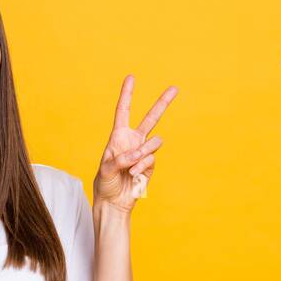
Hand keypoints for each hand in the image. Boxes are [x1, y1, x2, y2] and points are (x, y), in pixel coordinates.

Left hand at [93, 74, 176, 212]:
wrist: (114, 202)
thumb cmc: (105, 183)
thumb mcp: (106, 168)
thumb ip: (121, 158)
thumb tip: (138, 153)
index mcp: (119, 136)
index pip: (123, 111)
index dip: (127, 94)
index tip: (131, 78)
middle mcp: (133, 141)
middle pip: (151, 118)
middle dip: (163, 103)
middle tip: (175, 88)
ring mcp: (144, 152)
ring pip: (154, 142)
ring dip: (142, 154)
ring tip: (131, 167)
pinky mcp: (151, 165)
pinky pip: (151, 159)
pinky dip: (142, 167)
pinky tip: (133, 175)